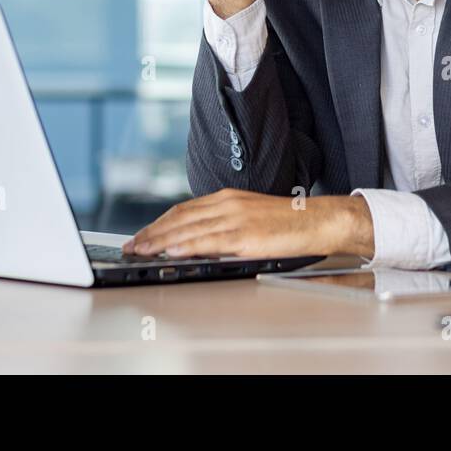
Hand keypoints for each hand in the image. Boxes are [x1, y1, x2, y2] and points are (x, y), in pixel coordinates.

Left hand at [122, 189, 374, 259]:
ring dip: (160, 241)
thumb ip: (223, 225)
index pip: (183, 210)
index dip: (158, 224)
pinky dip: (186, 246)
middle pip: (179, 217)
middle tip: (132, 246)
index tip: (142, 236)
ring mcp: (235, 217)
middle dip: (152, 233)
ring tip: (142, 251)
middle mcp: (227, 203)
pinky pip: (209, 240)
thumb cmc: (289, 222)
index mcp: (227, 198)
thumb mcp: (250, 217)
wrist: (318, 220)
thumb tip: (196, 241)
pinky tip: (172, 252)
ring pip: (188, 228)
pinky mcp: (246, 234)